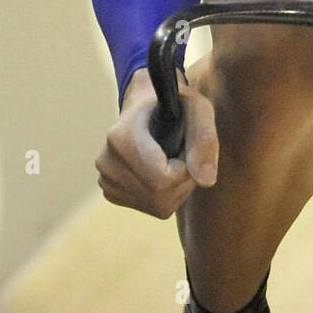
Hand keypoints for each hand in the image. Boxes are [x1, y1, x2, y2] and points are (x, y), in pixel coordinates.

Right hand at [95, 67, 217, 218]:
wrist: (148, 108)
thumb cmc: (176, 106)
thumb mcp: (198, 110)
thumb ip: (204, 140)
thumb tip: (206, 181)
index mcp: (121, 138)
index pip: (161, 180)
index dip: (185, 170)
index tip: (186, 149)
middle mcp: (107, 162)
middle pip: (160, 196)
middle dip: (183, 180)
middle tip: (182, 153)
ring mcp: (106, 180)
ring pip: (158, 204)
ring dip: (176, 187)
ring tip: (170, 159)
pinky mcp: (111, 193)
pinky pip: (152, 207)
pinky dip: (165, 194)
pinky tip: (160, 171)